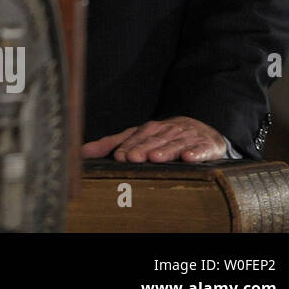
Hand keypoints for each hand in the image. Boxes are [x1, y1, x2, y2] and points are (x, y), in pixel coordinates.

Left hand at [81, 116, 228, 162]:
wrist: (201, 129)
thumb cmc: (163, 137)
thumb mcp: (138, 138)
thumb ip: (111, 144)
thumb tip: (81, 152)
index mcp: (150, 129)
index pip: (137, 137)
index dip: (129, 147)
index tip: (120, 156)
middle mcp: (168, 130)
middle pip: (155, 140)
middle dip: (144, 149)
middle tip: (134, 158)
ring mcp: (188, 137)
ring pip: (176, 144)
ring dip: (166, 151)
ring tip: (156, 158)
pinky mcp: (207, 145)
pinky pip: (202, 149)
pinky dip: (196, 153)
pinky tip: (189, 159)